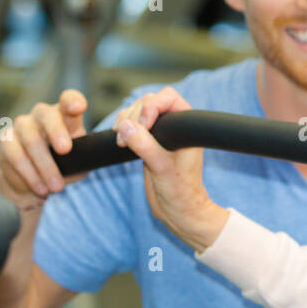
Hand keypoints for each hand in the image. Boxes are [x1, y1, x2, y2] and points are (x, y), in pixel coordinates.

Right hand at [0, 89, 88, 212]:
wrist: (40, 178)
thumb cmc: (66, 163)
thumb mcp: (80, 159)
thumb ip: (83, 156)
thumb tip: (84, 159)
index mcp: (65, 114)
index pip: (69, 100)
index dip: (73, 101)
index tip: (79, 107)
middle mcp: (42, 114)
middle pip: (48, 115)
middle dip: (57, 132)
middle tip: (66, 150)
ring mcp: (22, 125)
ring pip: (31, 139)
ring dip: (45, 166)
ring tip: (56, 187)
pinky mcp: (6, 140)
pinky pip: (15, 156)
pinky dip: (29, 175)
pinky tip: (40, 188)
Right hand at [114, 87, 226, 251]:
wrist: (177, 209)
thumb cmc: (180, 190)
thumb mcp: (161, 167)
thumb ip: (145, 145)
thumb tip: (125, 126)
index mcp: (186, 125)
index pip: (169, 98)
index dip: (152, 105)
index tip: (143, 123)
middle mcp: (174, 125)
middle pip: (149, 101)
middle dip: (134, 114)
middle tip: (127, 137)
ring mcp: (159, 133)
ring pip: (137, 112)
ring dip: (125, 121)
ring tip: (122, 141)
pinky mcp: (147, 142)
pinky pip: (131, 125)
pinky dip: (122, 128)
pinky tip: (120, 141)